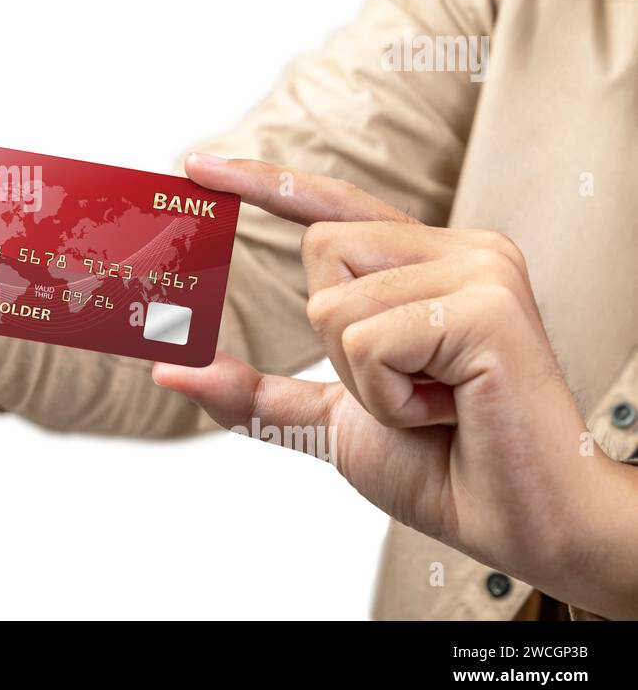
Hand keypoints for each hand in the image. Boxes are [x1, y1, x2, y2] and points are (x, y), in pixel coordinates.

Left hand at [153, 156, 637, 617]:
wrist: (519, 525)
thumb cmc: (441, 469)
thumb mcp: (331, 420)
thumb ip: (256, 392)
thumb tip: (171, 369)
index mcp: (429, 262)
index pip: (333, 205)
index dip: (264, 182)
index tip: (195, 164)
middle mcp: (461, 248)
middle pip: (319, 251)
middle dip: (336, 341)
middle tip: (408, 386)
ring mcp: (480, 269)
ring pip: (335, 301)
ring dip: (363, 378)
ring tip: (432, 401)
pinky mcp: (488, 304)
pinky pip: (371, 339)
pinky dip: (388, 396)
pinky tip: (449, 409)